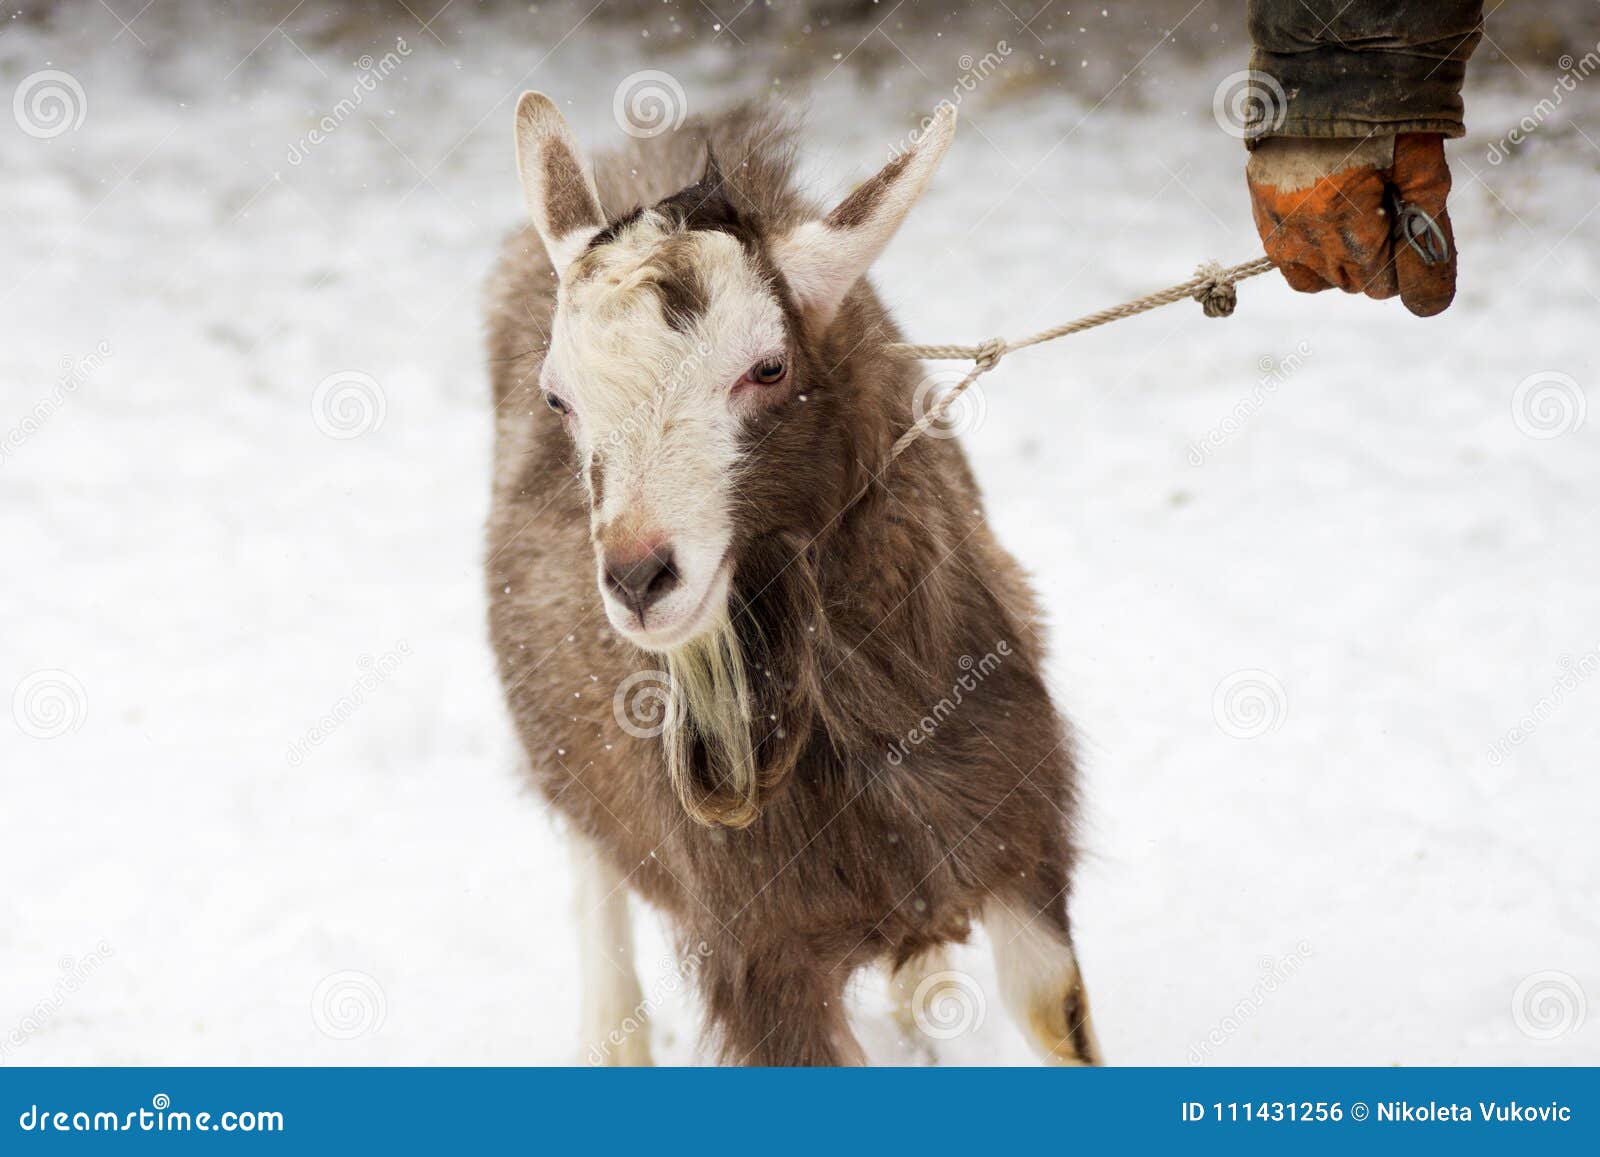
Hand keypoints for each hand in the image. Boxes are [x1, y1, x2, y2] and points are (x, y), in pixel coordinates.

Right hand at [1247, 133, 1456, 316]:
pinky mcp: (1260, 207)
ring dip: (1337, 262)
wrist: (1333, 71)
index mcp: (1349, 224)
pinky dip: (1306, 249)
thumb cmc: (1389, 119)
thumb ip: (1427, 234)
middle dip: (1371, 261)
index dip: (1400, 262)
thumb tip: (1429, 304)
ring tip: (1351, 220)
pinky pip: (1283, 256)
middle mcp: (1306, 234)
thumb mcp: (1424, 171)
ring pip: (1313, 279)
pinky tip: (1323, 216)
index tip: (1403, 227)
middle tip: (1381, 213)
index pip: (1378, 284)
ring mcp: (1277, 223)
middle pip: (1349, 282)